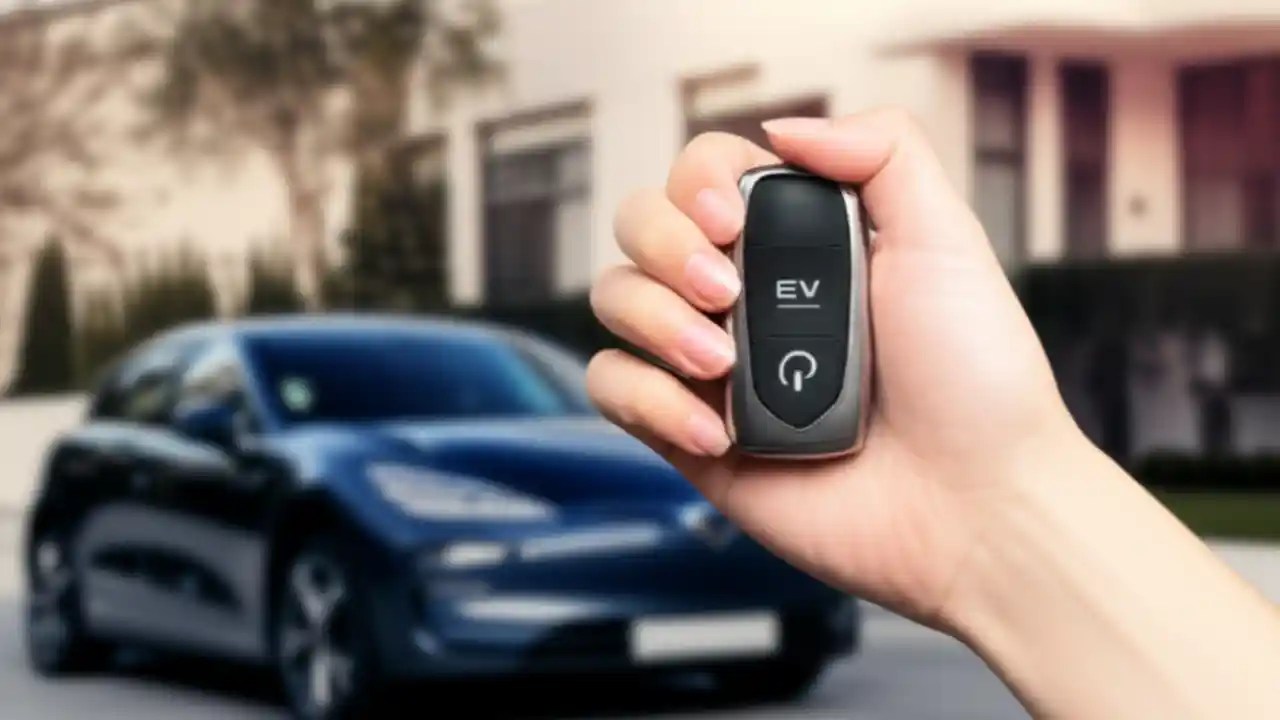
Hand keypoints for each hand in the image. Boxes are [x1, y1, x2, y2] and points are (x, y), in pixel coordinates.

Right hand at [588, 109, 1084, 626]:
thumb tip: (782, 127)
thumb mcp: (946, 239)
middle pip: (639, 225)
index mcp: (797, 241)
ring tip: (722, 362)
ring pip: (614, 299)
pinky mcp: (687, 434)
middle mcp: (745, 293)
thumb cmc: (975, 379)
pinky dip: (648, 399)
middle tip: (724, 288)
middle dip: (663, 245)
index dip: (696, 183)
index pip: (702, 174)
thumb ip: (882, 151)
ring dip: (654, 319)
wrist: (974, 505)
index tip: (730, 221)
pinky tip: (716, 430)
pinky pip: (613, 389)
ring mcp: (710, 364)